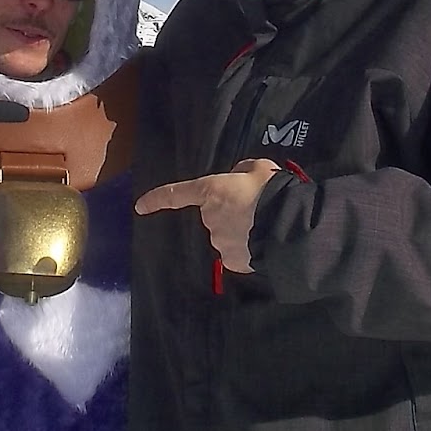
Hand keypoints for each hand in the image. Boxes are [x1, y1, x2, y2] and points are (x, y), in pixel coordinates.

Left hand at [135, 159, 281, 272]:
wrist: (290, 225)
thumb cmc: (272, 191)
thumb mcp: (258, 168)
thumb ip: (242, 171)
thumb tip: (238, 177)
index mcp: (211, 192)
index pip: (176, 194)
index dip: (156, 199)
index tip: (140, 207)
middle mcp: (209, 219)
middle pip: (213, 216)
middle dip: (229, 213)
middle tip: (255, 209)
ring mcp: (220, 243)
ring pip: (227, 235)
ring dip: (240, 232)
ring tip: (265, 226)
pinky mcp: (233, 262)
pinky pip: (238, 254)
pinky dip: (248, 249)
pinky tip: (264, 242)